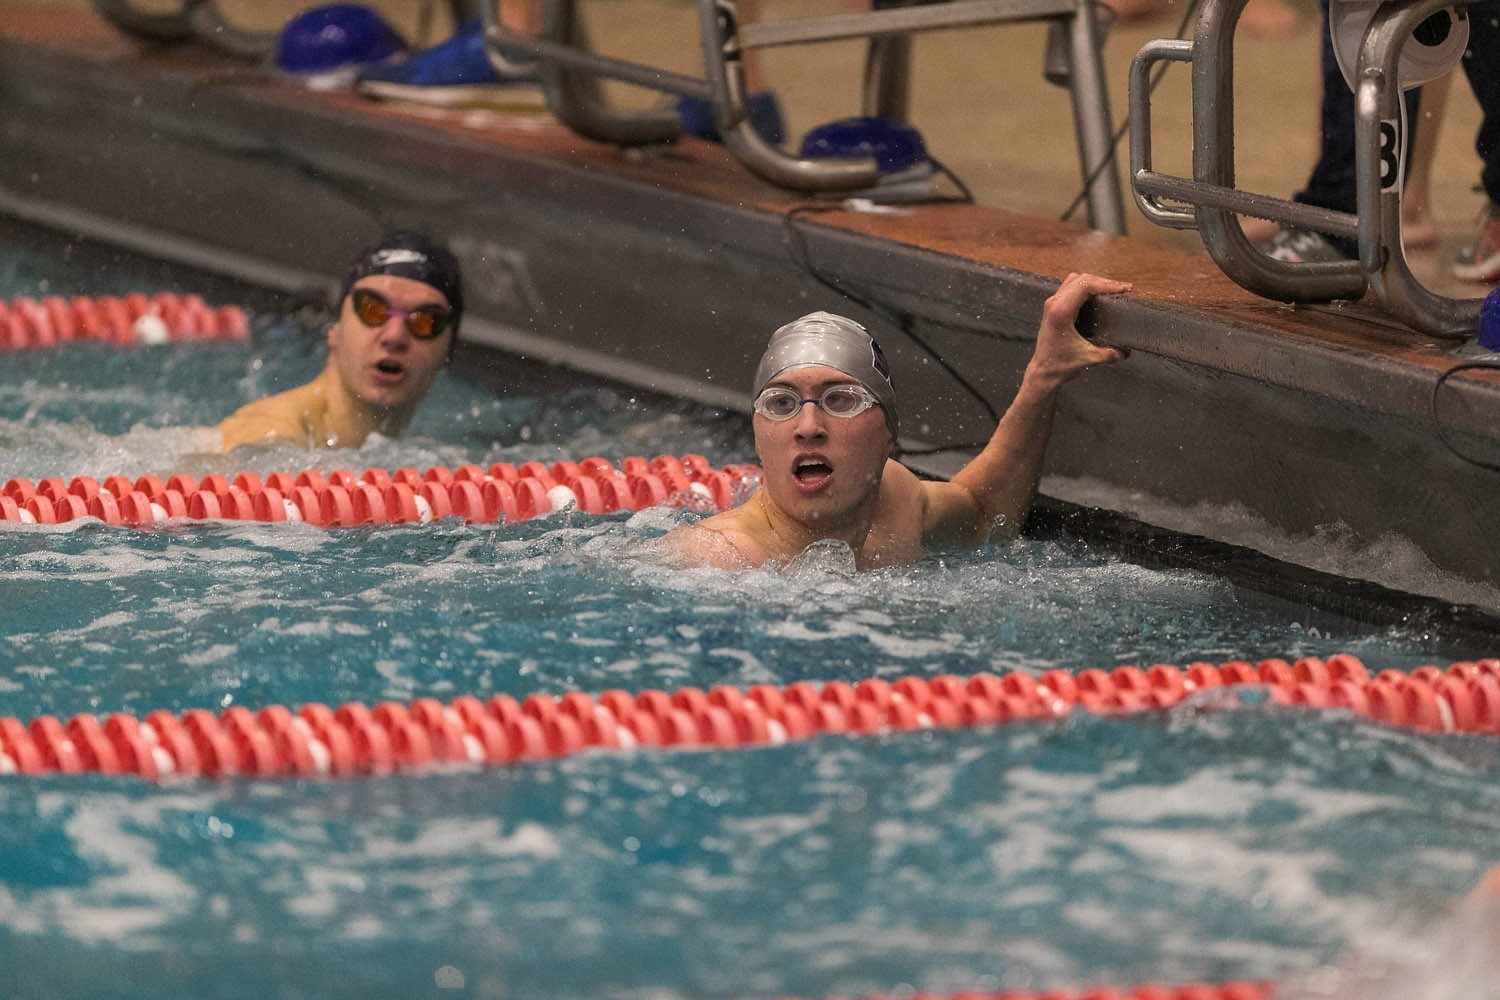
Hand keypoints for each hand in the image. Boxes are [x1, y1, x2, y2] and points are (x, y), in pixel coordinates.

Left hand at [1025, 272, 1130, 389]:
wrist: (1042, 372)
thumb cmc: (1059, 365)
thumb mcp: (1087, 358)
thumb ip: (1108, 354)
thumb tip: (1125, 351)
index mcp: (1060, 312)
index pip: (1085, 286)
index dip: (1106, 284)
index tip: (1122, 289)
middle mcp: (1054, 304)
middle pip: (1081, 279)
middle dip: (1103, 282)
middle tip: (1121, 289)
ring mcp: (1052, 304)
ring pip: (1074, 280)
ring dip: (1093, 282)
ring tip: (1111, 290)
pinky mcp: (1053, 308)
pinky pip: (1069, 288)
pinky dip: (1085, 287)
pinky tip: (1097, 295)